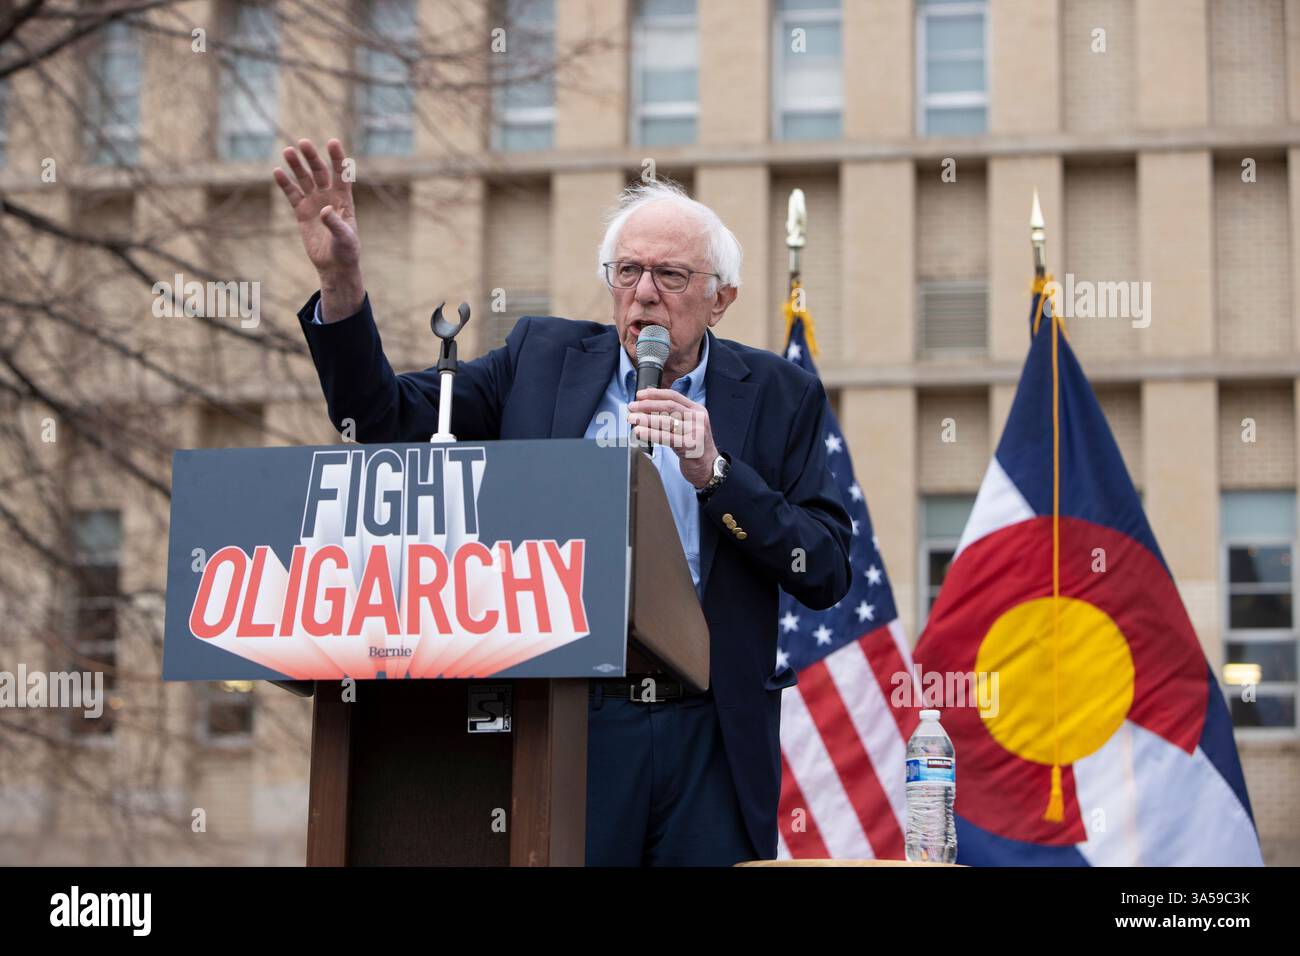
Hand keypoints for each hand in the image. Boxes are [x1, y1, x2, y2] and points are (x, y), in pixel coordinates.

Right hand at [273, 138, 363, 320]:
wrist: (334, 265)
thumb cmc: (346, 251)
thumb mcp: (345, 238)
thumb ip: (336, 223)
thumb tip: (325, 210)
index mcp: (344, 200)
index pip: (341, 174)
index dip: (337, 159)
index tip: (332, 142)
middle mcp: (329, 197)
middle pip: (320, 172)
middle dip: (312, 158)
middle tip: (303, 143)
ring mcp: (314, 202)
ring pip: (304, 179)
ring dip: (296, 166)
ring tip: (288, 151)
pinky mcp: (301, 212)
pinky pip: (292, 194)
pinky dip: (285, 183)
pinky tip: (277, 171)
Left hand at [628, 388, 719, 487]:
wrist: (708, 468)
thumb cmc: (694, 446)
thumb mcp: (688, 426)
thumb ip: (673, 416)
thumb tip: (646, 407)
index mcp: (697, 410)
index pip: (673, 396)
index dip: (654, 394)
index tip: (639, 395)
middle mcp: (697, 418)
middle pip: (669, 406)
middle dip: (647, 405)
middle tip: (632, 407)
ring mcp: (695, 432)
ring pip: (666, 421)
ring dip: (646, 419)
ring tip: (632, 419)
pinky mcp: (689, 446)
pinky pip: (666, 438)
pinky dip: (650, 433)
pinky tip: (639, 432)